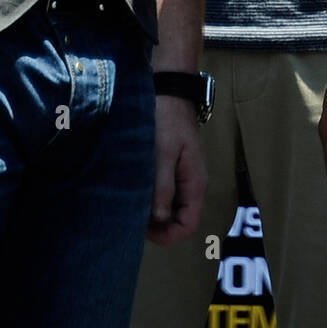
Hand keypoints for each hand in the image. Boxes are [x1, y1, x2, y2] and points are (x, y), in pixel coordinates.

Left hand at [147, 95, 206, 244]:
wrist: (170, 92)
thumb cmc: (167, 120)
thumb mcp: (163, 153)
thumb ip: (163, 186)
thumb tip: (159, 218)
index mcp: (195, 184)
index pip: (188, 226)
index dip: (168, 235)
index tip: (143, 230)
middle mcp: (193, 185)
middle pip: (180, 220)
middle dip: (159, 225)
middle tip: (133, 215)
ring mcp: (184, 177)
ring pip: (172, 208)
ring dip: (154, 211)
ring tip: (132, 202)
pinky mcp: (175, 169)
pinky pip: (167, 193)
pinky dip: (153, 197)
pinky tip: (137, 189)